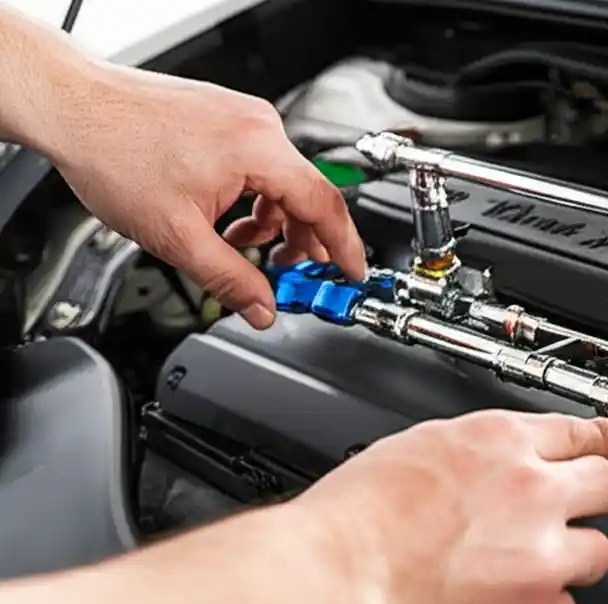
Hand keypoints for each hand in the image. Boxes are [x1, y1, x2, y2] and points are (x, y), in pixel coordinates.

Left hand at [39, 61, 365, 328]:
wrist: (72, 109)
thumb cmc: (113, 152)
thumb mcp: (177, 237)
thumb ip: (230, 280)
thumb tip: (263, 308)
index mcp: (258, 149)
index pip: (325, 204)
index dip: (344, 247)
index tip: (352, 273)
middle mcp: (258, 125)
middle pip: (305, 194)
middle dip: (299, 240)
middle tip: (286, 273)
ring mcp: (242, 117)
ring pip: (279, 181)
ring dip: (269, 220)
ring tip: (238, 245)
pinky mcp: (225, 116)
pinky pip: (258, 164)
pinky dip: (251, 196)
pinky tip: (224, 217)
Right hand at [294, 410, 607, 603]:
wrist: (337, 579)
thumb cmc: (354, 519)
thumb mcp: (417, 448)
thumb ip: (474, 456)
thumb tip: (491, 466)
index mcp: (499, 442)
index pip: (580, 432)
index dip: (600, 441)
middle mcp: (532, 490)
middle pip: (607, 486)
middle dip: (590, 501)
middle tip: (564, 517)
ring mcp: (542, 552)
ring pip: (596, 553)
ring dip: (566, 562)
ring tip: (519, 572)